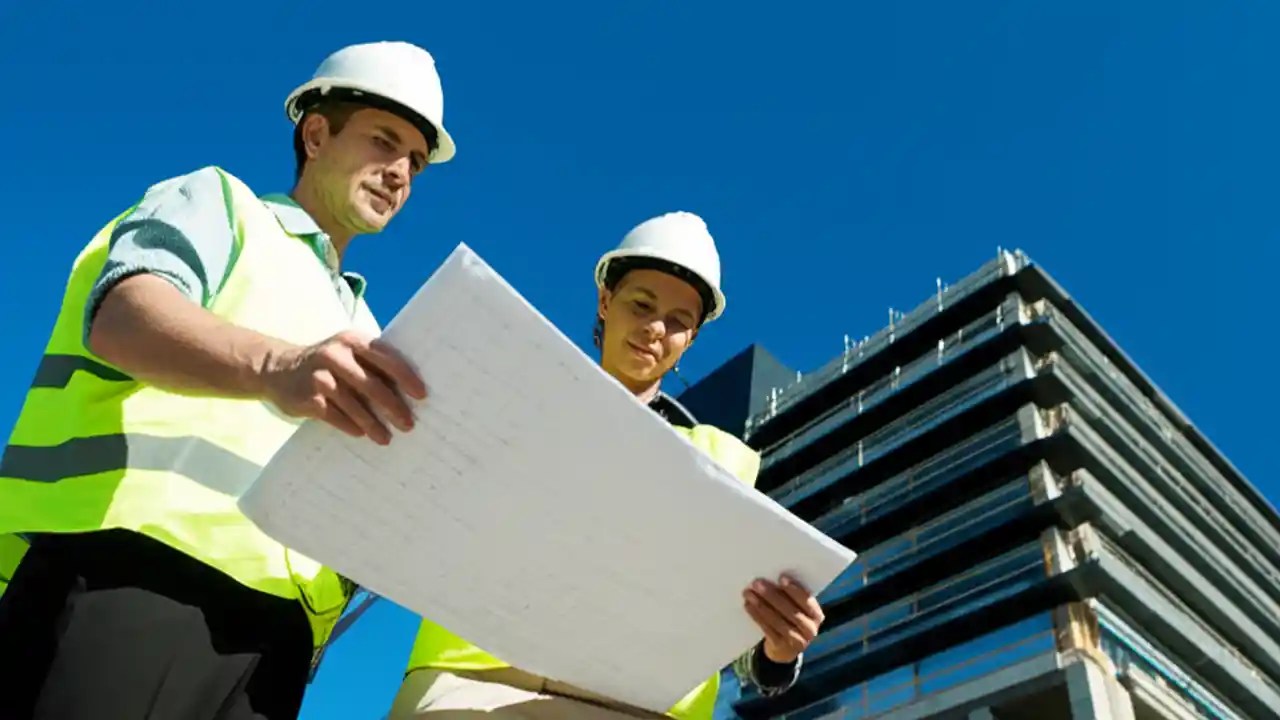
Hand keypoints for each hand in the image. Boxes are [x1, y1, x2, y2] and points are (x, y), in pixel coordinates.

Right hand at [260, 330, 426, 444]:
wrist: (277, 369)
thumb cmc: (328, 364)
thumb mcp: (348, 353)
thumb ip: (373, 364)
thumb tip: (410, 391)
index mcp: (353, 341)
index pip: (385, 357)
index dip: (405, 376)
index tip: (421, 395)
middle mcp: (335, 355)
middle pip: (371, 384)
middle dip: (393, 406)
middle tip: (409, 424)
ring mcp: (320, 377)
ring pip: (353, 404)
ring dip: (373, 423)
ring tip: (386, 438)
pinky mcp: (307, 398)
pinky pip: (335, 416)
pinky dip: (350, 426)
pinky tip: (362, 434)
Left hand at [742, 575, 824, 663]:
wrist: (785, 650)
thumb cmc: (789, 619)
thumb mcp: (796, 609)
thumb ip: (790, 597)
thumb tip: (771, 576)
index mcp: (816, 615)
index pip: (807, 600)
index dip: (794, 589)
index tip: (781, 578)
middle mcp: (810, 629)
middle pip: (790, 610)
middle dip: (772, 595)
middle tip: (757, 582)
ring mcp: (797, 641)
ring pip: (777, 620)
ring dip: (761, 605)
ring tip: (749, 593)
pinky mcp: (782, 647)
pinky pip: (768, 629)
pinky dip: (757, 616)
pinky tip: (748, 606)